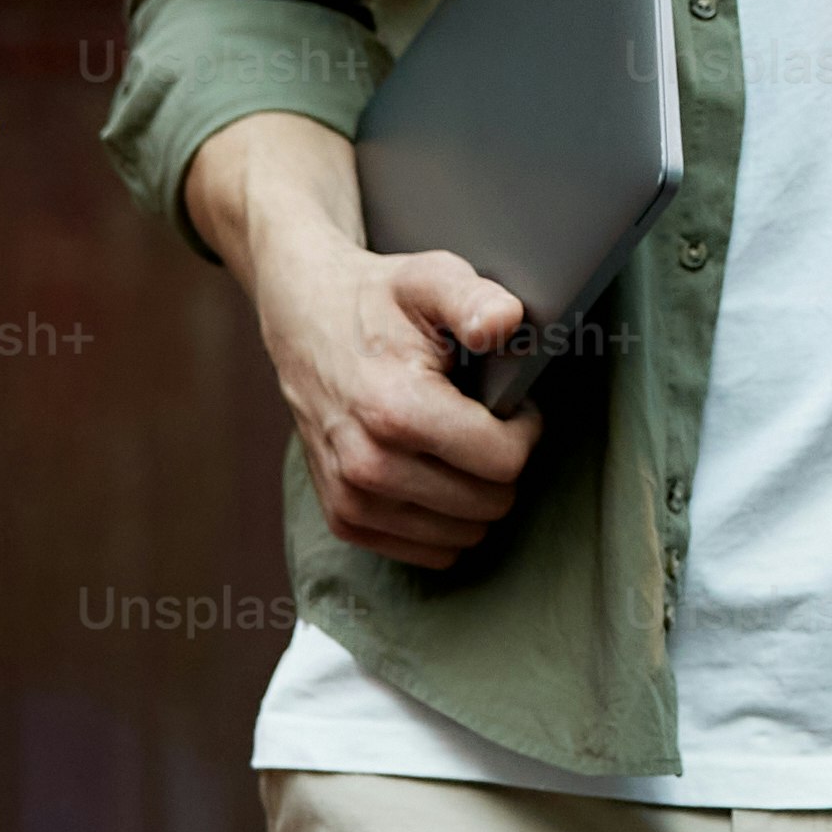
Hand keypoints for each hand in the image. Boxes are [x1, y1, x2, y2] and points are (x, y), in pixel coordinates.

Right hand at [191, 112, 544, 571]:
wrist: (307, 320)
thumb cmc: (380, 301)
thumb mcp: (432, 280)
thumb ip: (475, 299)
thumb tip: (505, 323)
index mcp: (394, 411)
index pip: (505, 462)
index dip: (523, 429)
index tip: (507, 402)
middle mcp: (367, 466)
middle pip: (490, 503)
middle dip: (501, 462)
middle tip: (480, 420)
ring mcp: (352, 500)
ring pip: (465, 534)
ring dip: (475, 493)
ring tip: (453, 441)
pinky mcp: (346, 520)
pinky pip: (432, 552)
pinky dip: (446, 519)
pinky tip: (434, 471)